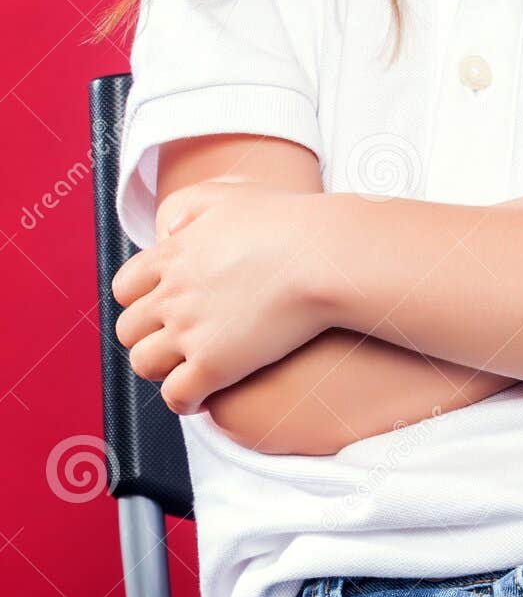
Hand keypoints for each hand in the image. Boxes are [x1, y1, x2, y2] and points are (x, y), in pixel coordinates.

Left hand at [111, 180, 325, 415]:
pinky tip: (204, 396)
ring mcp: (190, 331)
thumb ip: (190, 207)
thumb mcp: (229, 196)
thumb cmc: (288, 222)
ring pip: (144, 364)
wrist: (323, 256)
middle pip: (128, 329)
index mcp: (173, 254)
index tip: (164, 308)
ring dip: (162, 369)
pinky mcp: (215, 364)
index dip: (140, 300)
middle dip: (148, 336)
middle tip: (176, 341)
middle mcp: (173, 294)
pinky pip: (177, 397)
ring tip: (188, 368)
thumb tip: (170, 231)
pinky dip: (184, 401)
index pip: (124, 287)